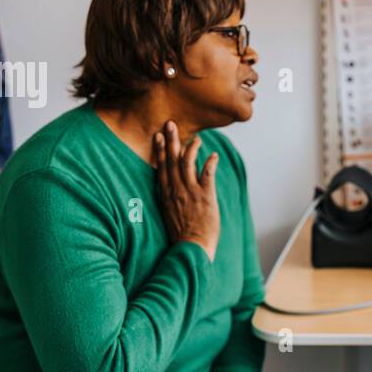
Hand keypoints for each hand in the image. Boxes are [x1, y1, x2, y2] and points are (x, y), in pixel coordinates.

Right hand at [153, 120, 219, 260]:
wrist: (191, 248)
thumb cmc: (181, 236)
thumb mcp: (169, 215)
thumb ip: (169, 200)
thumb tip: (170, 192)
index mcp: (166, 195)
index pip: (161, 168)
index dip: (160, 151)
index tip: (158, 137)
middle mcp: (176, 191)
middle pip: (172, 160)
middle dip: (171, 141)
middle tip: (170, 124)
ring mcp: (190, 192)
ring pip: (188, 163)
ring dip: (191, 148)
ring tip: (196, 138)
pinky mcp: (205, 196)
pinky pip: (207, 174)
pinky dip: (210, 162)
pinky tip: (213, 154)